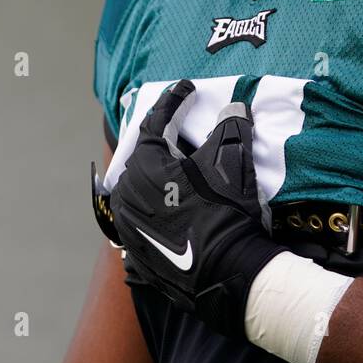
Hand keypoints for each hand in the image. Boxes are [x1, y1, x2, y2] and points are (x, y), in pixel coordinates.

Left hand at [108, 79, 288, 338]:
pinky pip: (139, 220)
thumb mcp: (233, 162)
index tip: (186, 89)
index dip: (173, 101)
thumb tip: (234, 107)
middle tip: (180, 130)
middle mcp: (127, 192)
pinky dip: (152, 209)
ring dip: (153, 176)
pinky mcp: (134, 251)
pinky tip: (167, 207)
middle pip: (143, 155)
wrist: (227, 274)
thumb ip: (231, 128)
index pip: (157, 122)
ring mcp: (128, 225)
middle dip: (161, 140)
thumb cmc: (227, 212)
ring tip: (173, 171)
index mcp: (146, 165)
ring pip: (136, 188)